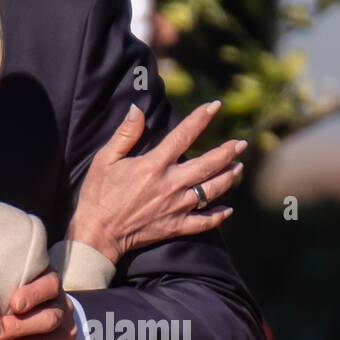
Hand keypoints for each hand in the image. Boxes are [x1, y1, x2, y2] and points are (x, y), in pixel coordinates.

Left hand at [0, 270, 76, 339]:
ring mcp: (63, 336)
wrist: (41, 309)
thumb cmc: (15, 290)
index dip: (33, 295)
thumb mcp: (13, 280)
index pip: (49, 287)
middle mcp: (63, 310)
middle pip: (46, 320)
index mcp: (52, 286)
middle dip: (16, 329)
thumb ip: (0, 281)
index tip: (14, 303)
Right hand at [67, 100, 245, 264]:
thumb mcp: (104, 159)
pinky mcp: (175, 226)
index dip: (201, 118)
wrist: (97, 233)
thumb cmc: (98, 194)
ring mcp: (176, 207)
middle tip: (241, 143)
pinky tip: (227, 210)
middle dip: (228, 152)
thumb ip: (125, 134)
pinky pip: (204, 222)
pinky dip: (218, 216)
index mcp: (154, 165)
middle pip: (208, 165)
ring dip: (228, 178)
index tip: (215, 106)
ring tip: (238, 168)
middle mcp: (171, 185)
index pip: (183, 135)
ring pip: (211, 191)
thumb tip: (137, 110)